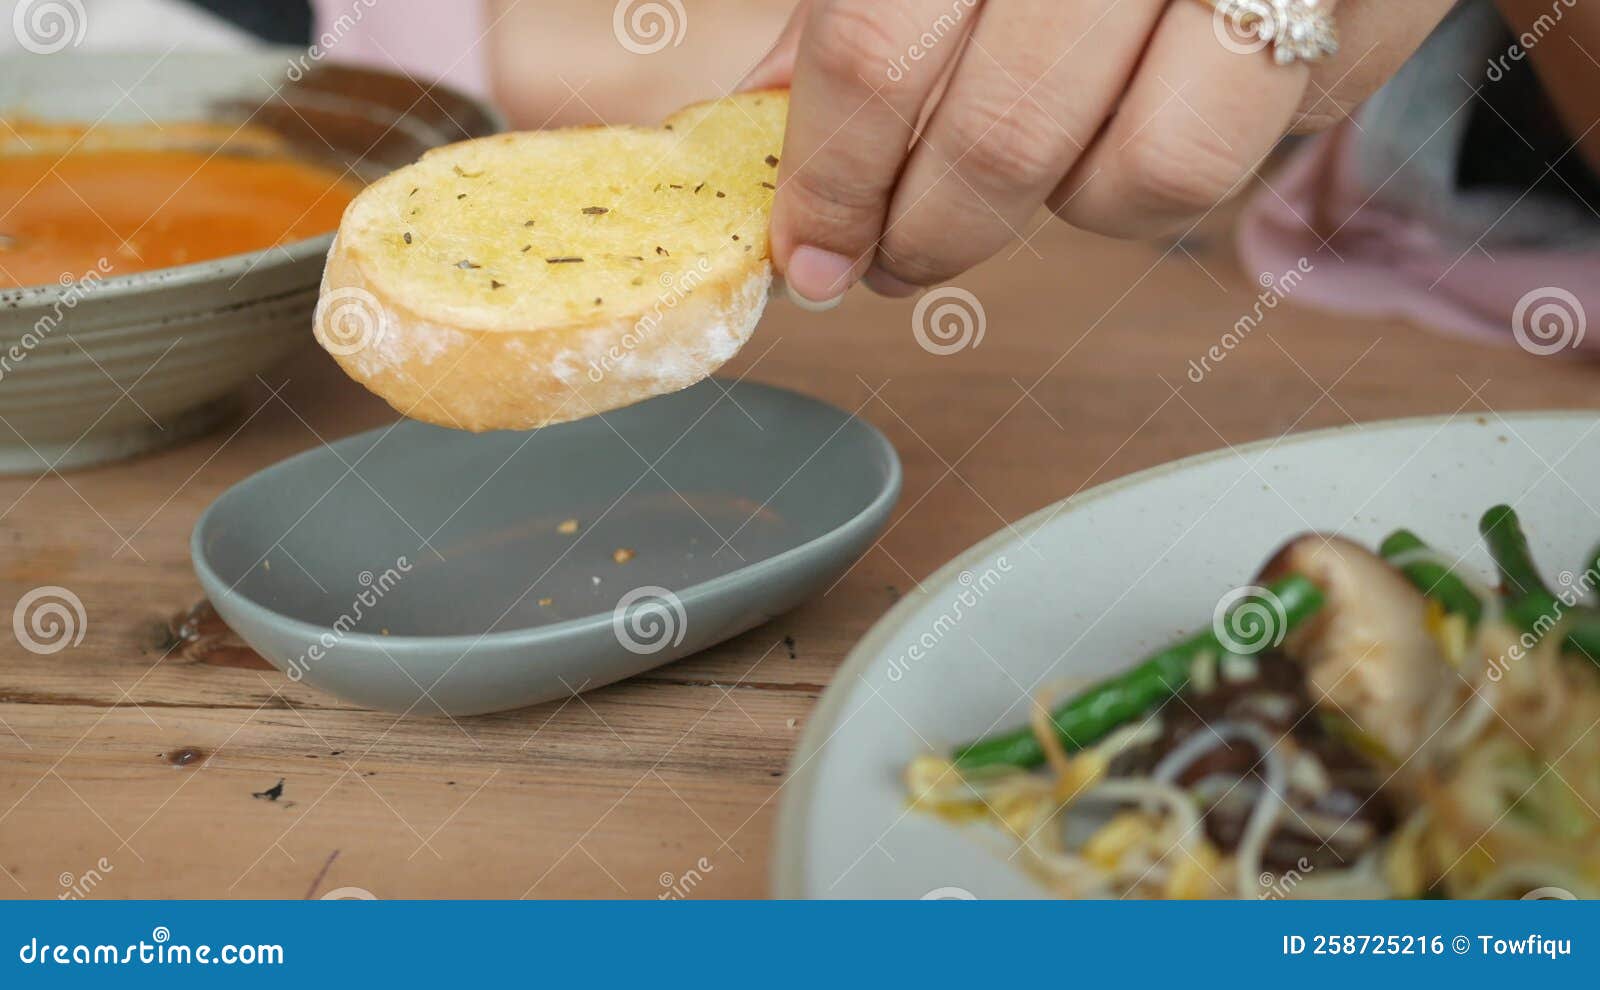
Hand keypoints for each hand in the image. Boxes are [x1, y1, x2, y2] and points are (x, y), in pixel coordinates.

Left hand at [741, 0, 1455, 304]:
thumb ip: (874, 0)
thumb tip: (782, 109)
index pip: (878, 50)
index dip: (831, 177)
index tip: (810, 249)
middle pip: (1003, 137)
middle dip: (931, 233)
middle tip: (898, 257)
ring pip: (1143, 175)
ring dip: (1072, 205)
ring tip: (1045, 164)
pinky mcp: (1374, 11)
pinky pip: (1260, 147)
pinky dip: (1191, 154)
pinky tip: (1159, 98)